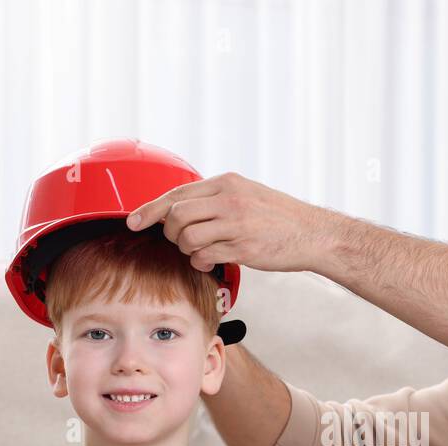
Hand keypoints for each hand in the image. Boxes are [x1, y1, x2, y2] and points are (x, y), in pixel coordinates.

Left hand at [126, 172, 339, 274]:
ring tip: (201, 250)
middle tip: (181, 241)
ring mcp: (236, 224)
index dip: (149, 209)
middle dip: (170, 233)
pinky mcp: (243, 248)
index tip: (133, 221)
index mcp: (227, 183)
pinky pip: (205, 256)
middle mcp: (229, 200)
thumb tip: (180, 210)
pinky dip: (201, 261)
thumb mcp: (247, 194)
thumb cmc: (280, 217)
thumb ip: (216, 199)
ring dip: (187, 249)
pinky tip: (212, 259)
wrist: (314, 234)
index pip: (176, 194)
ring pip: (187, 237)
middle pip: (176, 216)